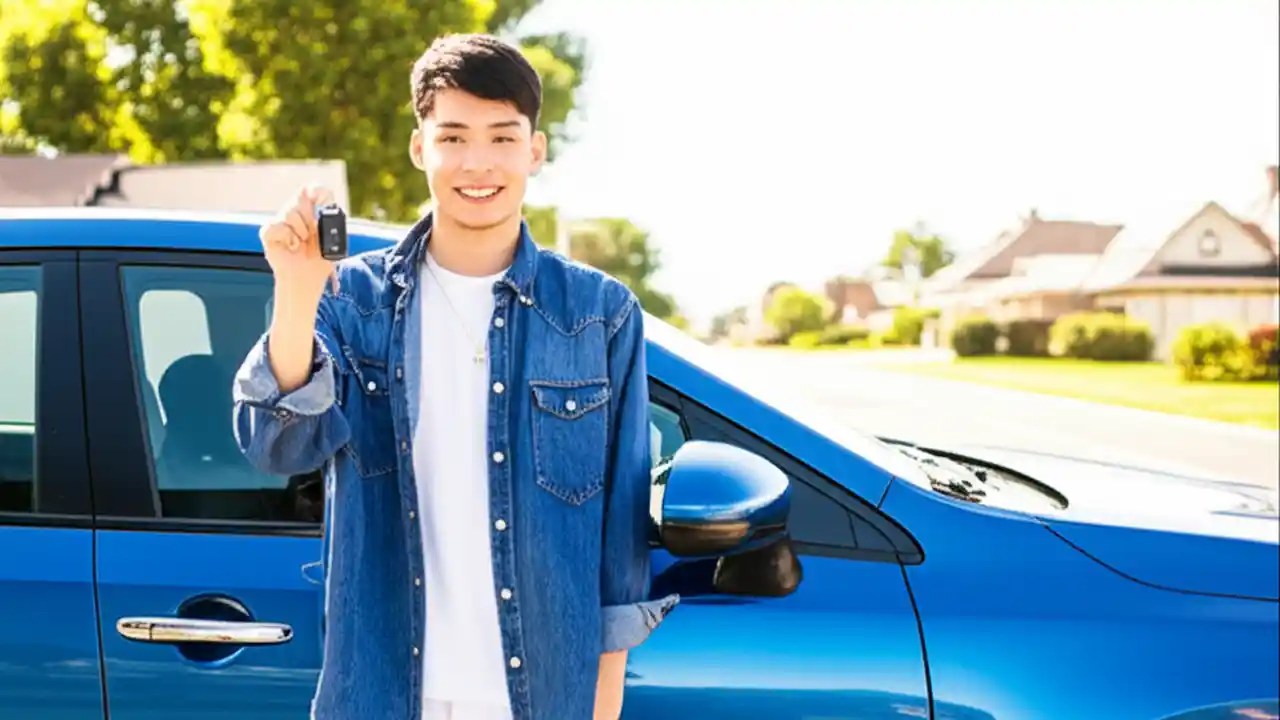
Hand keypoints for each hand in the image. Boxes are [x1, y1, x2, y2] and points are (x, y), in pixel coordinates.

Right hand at [260, 184, 339, 298]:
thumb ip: (333, 221)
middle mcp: (295, 212)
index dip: (317, 190)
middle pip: (299, 198)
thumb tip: (329, 207)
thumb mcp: (334, 240)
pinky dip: (288, 238)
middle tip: (311, 236)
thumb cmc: (320, 260)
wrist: (308, 279)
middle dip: (310, 218)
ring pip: (289, 212)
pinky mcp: (268, 233)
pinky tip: (292, 247)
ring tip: (301, 244)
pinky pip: (277, 226)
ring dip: (301, 231)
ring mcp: (280, 221)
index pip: (312, 189)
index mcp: (312, 211)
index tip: (323, 201)